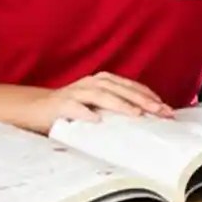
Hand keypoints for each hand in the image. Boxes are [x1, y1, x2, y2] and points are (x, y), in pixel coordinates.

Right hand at [31, 72, 174, 132]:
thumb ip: (118, 107)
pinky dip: (86, 113)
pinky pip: (74, 108)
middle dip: (143, 100)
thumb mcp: (99, 104)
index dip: (150, 96)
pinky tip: (96, 120)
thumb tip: (148, 118)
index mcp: (105, 81)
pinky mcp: (60, 104)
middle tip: (160, 111)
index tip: (167, 108)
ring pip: (102, 95)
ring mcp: (76, 92)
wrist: (35, 108)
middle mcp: (92, 83)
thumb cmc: (73, 108)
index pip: (132, 87)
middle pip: (122, 89)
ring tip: (136, 114)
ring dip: (120, 104)